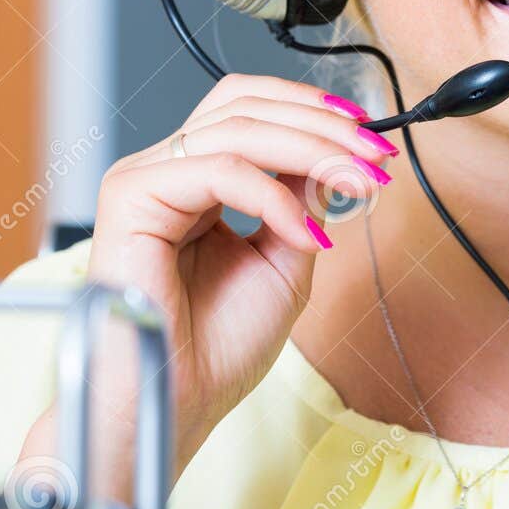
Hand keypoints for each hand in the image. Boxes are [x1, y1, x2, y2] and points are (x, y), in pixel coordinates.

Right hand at [83, 73, 394, 476]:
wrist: (178, 403)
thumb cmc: (220, 346)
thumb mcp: (286, 258)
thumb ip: (304, 200)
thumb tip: (336, 151)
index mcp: (194, 179)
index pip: (249, 110)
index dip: (310, 111)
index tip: (370, 136)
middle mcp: (166, 170)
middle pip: (245, 106)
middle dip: (322, 126)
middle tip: (377, 156)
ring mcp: (144, 179)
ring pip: (238, 129)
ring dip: (313, 150)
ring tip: (359, 183)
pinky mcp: (131, 197)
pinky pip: (219, 171)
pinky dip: (274, 198)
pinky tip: (307, 236)